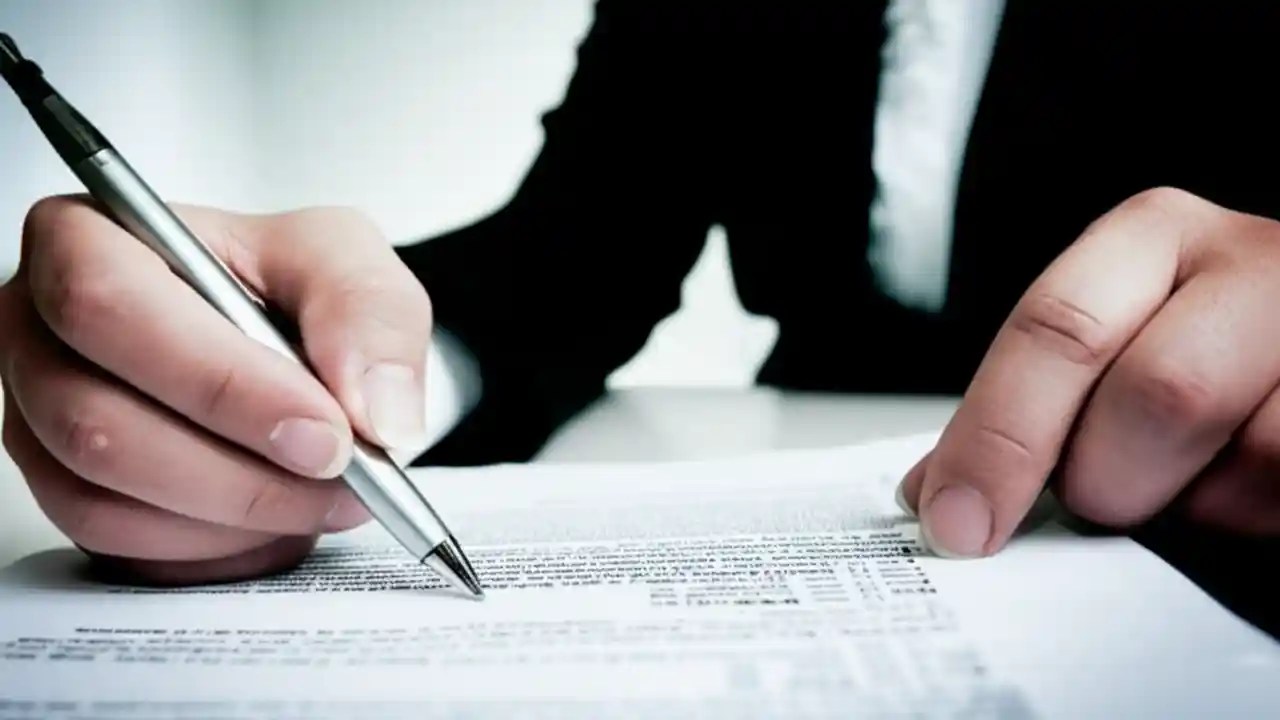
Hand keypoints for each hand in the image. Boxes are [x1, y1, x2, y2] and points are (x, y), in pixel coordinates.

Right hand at [0, 197, 431, 583]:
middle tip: (340, 477)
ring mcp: (42, 423)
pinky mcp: (73, 494)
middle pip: (98, 423)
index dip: (219, 381)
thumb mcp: (346, 260)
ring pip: (107, 500)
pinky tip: (280, 515)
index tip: (324, 430)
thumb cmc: (291, 286)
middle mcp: (41, 334)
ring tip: (327, 495)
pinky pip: (126, 548)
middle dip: (240, 470)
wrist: (294, 346)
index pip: (110, 305)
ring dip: (237, 516)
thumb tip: (376, 412)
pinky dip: (217, 546)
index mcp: (85, 240)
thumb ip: (368, 314)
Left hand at [900, 187, 1279, 555]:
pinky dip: (1264, 516)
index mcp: (1155, 236)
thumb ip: (1025, 409)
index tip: (959, 522)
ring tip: (1198, 476)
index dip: (999, 437)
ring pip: (1258, 456)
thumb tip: (936, 496)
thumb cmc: (1206, 350)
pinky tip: (1255, 487)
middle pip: (1159, 393)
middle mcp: (1254, 259)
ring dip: (1205, 504)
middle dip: (1111, 478)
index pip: (1057, 328)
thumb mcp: (1115, 344)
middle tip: (1106, 496)